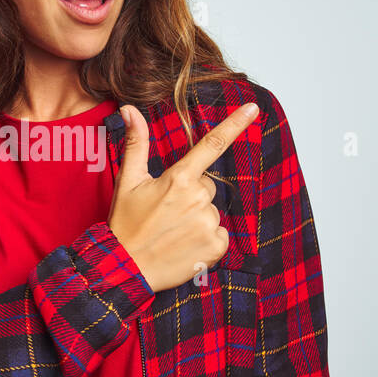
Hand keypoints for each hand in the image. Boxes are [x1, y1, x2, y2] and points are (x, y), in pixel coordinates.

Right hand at [107, 101, 258, 292]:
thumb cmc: (125, 223)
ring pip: (211, 212)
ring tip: (172, 232)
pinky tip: (185, 245)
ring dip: (197, 219)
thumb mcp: (128, 181)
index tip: (253, 108)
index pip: (212, 145)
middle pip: (207, 187)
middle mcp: (197, 199)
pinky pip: (220, 235)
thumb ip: (137, 142)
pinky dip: (206, 240)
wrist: (124, 268)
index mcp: (179, 179)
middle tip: (166, 213)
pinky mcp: (216, 247)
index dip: (234, 124)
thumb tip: (130, 109)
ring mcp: (208, 223)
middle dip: (191, 195)